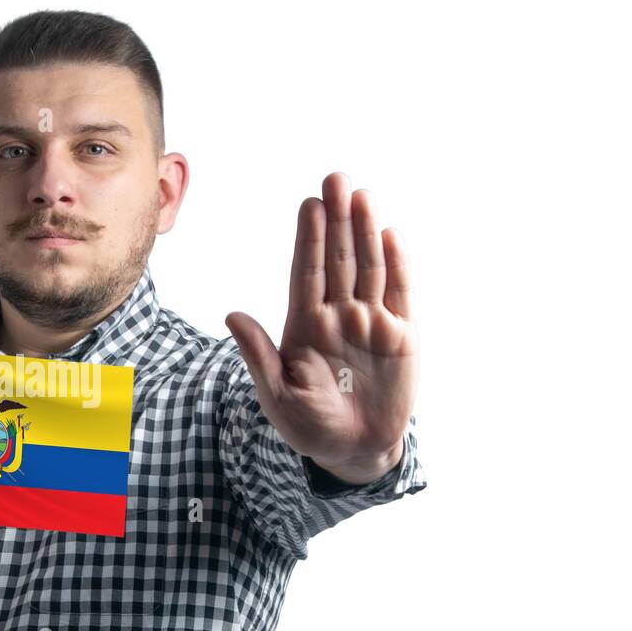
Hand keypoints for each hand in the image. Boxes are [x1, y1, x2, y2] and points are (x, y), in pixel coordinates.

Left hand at [224, 172, 417, 484]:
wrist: (352, 452)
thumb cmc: (308, 426)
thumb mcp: (277, 396)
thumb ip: (259, 355)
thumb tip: (231, 315)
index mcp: (304, 325)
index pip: (306, 273)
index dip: (309, 239)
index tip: (309, 204)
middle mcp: (338, 315)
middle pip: (339, 259)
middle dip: (337, 220)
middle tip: (336, 179)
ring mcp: (370, 322)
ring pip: (369, 268)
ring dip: (366, 232)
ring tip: (363, 196)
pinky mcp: (400, 336)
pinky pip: (400, 294)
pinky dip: (399, 266)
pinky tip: (392, 234)